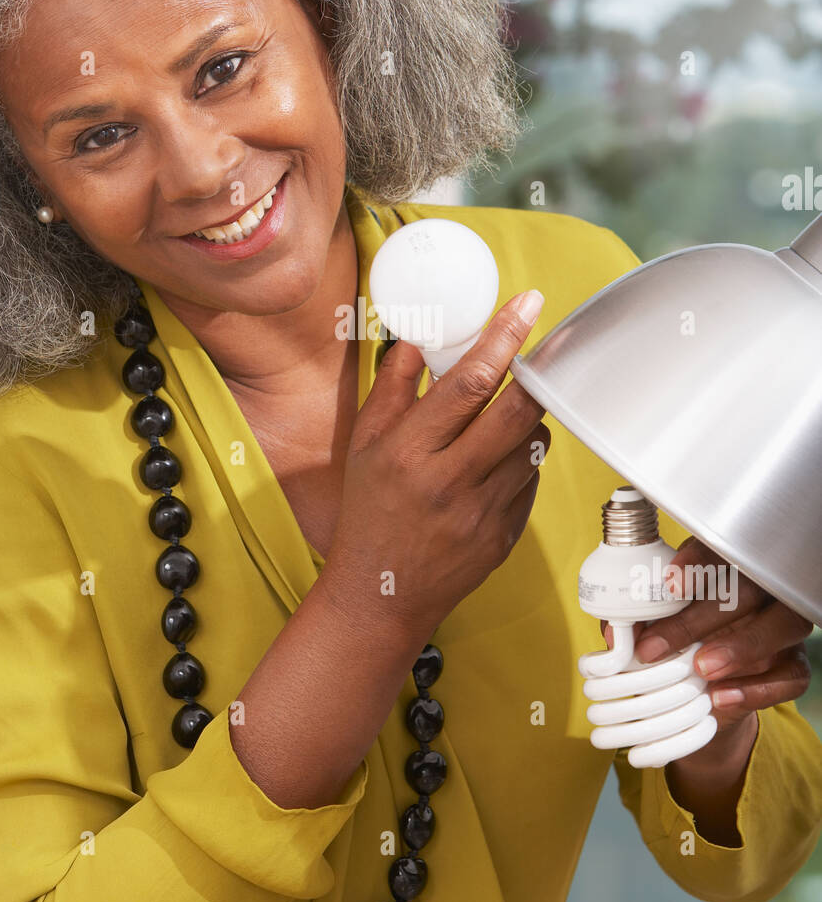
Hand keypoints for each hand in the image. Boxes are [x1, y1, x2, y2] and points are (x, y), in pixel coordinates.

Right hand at [321, 290, 549, 641]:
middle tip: (537, 355)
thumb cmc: (369, 514)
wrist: (380, 595)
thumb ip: (392, 390)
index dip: (503, 338)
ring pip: (533, 445)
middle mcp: (448, 483)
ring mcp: (482, 514)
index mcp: (408, 453)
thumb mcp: (363, 447)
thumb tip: (418, 341)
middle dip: (534, 375)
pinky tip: (495, 465)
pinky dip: (522, 463)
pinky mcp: (505, 537)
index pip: (468, 384)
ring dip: (528, 421)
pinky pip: (531, 481)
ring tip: (502, 420)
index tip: (527, 305)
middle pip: (517, 412)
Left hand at [626, 535, 812, 734]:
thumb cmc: (679, 648)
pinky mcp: (793, 665)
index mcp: (724, 572)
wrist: (706, 696)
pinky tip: (723, 695)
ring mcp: (782, 628)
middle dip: (702, 617)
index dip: (698, 561)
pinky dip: (758, 688)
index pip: (718, 550)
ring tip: (701, 668)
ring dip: (742, 646)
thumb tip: (614, 633)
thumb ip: (637, 626)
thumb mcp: (654, 633)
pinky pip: (791, 673)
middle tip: (660, 646)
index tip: (670, 583)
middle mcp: (760, 593)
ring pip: (783, 623)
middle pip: (748, 590)